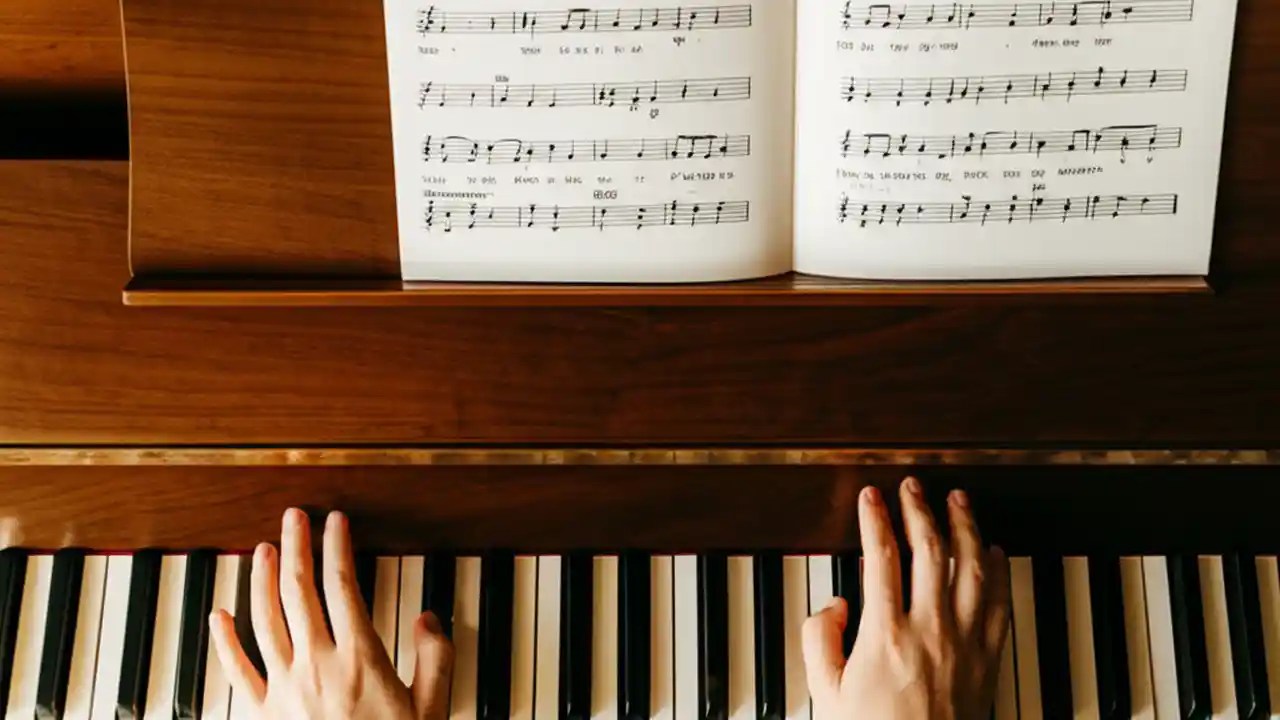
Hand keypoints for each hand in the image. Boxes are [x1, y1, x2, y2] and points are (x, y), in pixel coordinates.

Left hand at [209, 509, 453, 719]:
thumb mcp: (432, 709)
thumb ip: (435, 659)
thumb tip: (429, 619)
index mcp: (360, 659)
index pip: (344, 585)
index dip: (338, 547)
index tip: (336, 522)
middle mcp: (316, 666)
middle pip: (298, 591)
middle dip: (295, 547)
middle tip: (294, 518)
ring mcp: (284, 690)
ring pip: (264, 620)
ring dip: (260, 580)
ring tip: (262, 550)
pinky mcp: (262, 715)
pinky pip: (236, 672)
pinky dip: (223, 641)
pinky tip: (219, 615)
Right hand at [803, 478, 1010, 719]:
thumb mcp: (825, 691)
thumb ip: (818, 639)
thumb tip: (834, 602)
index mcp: (885, 635)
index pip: (881, 558)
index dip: (876, 520)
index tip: (871, 497)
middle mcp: (929, 630)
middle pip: (930, 551)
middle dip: (920, 509)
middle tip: (913, 486)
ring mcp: (964, 642)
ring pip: (972, 568)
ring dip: (966, 527)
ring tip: (960, 501)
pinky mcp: (988, 659)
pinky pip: (1001, 603)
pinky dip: (1000, 571)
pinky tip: (995, 551)